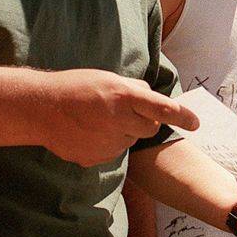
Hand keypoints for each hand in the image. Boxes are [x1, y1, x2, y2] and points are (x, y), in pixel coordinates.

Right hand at [36, 70, 198, 166]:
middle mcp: (118, 121)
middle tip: (124, 110)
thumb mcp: (107, 78)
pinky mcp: (97, 158)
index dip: (182, 116)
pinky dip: (108, 143)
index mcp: (123, 96)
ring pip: (131, 140)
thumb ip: (133, 90)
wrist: (39, 109)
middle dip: (145, 120)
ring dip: (124, 131)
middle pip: (150, 128)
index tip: (196, 124)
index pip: (161, 108)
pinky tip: (89, 131)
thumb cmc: (74, 87)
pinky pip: (113, 152)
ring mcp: (107, 143)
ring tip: (99, 119)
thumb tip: (151, 97)